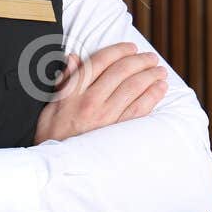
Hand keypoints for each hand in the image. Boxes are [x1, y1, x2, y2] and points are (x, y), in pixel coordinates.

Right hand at [34, 42, 168, 143]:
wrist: (57, 164)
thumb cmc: (52, 134)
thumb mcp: (50, 105)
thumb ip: (64, 80)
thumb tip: (74, 58)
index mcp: (74, 92)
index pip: (100, 62)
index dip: (118, 51)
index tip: (130, 47)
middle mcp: (91, 102)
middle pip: (121, 72)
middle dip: (139, 60)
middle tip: (150, 57)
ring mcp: (106, 117)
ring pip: (134, 87)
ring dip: (150, 75)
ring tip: (159, 70)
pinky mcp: (118, 131)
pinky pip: (140, 109)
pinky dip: (153, 95)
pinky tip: (160, 88)